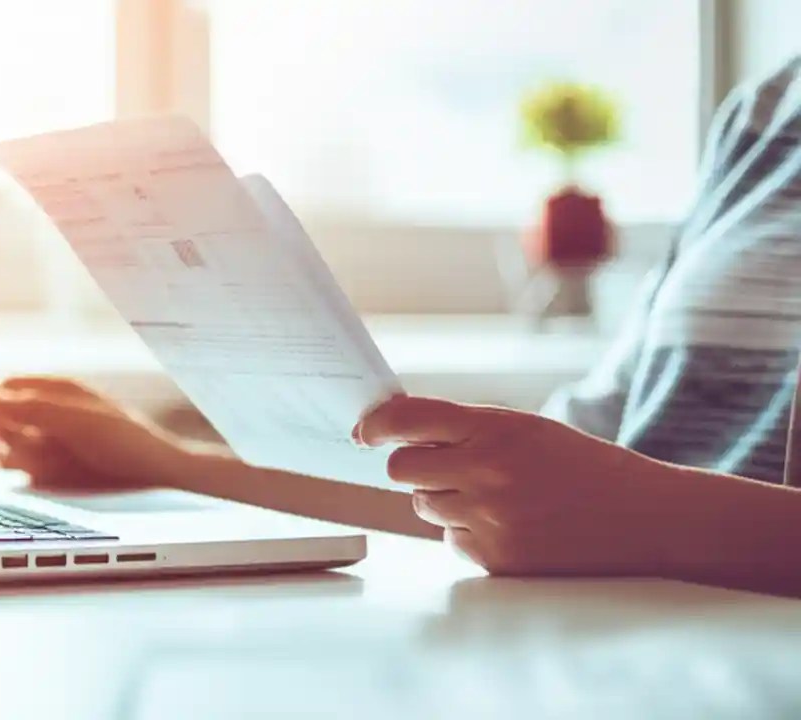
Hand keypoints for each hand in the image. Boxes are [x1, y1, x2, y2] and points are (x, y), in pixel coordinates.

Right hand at [0, 375, 191, 490]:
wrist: (153, 478)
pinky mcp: (45, 472)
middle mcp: (43, 414)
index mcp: (54, 390)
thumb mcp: (80, 421)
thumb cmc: (124, 441)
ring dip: (25, 460)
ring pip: (1, 451)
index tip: (15, 420)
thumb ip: (36, 408)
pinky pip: (16, 474)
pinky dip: (30, 476)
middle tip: (50, 446)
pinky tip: (57, 478)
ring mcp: (43, 443)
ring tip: (60, 463)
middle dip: (15, 438)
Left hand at [353, 395, 666, 575]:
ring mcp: (489, 518)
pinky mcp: (494, 558)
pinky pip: (450, 540)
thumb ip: (464, 428)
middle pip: (401, 468)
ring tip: (497, 497)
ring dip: (444, 500)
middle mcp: (487, 471)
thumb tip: (394, 430)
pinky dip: (469, 533)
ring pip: (423, 505)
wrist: (644, 519)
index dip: (376, 424)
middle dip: (413, 466)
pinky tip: (513, 526)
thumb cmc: (581, 467)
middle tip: (445, 466)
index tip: (363, 431)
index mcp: (496, 428)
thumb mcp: (527, 429)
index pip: (408, 419)